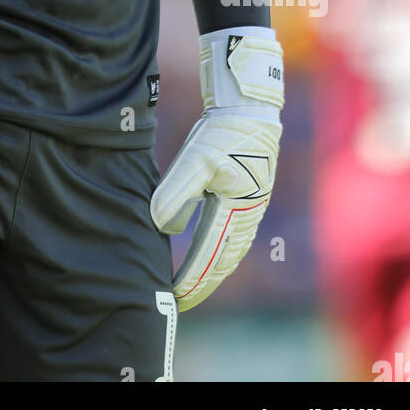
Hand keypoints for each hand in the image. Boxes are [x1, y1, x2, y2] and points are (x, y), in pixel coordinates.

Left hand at [150, 30, 282, 311]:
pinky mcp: (245, 196)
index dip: (192, 280)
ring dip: (212, 269)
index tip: (174, 298)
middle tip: (180, 302)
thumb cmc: (225, 132)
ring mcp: (249, 207)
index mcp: (236, 211)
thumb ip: (177, 193)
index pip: (210, 257)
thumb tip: (159, 226)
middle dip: (202, 282)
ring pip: (230, 250)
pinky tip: (207, 252)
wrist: (250, 107)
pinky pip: (231, 234)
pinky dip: (219, 250)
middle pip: (223, 261)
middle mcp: (246, 215)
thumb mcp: (197, 159)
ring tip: (192, 286)